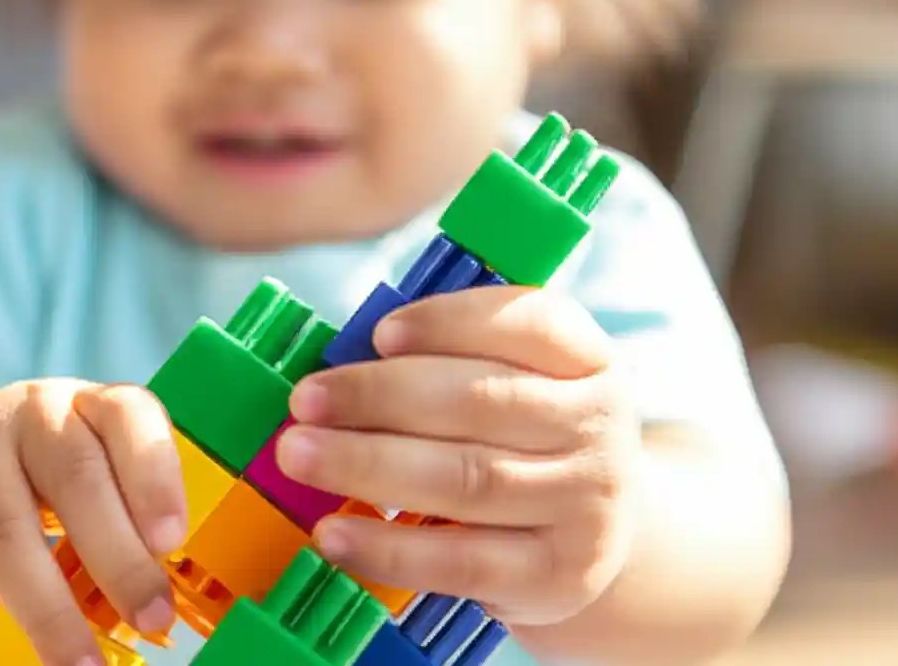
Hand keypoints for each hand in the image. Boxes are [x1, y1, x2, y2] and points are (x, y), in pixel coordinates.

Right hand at [0, 380, 186, 665]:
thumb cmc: (44, 469)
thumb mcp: (95, 468)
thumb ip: (126, 513)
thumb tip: (155, 595)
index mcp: (96, 402)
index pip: (130, 416)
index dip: (154, 476)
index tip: (170, 541)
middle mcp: (38, 407)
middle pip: (76, 479)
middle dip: (118, 560)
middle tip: (149, 618)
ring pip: (8, 526)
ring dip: (48, 607)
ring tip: (80, 662)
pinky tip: (4, 626)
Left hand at [278, 286, 640, 625]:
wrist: (593, 537)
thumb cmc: (524, 441)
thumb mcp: (513, 384)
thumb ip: (443, 363)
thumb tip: (337, 369)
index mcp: (587, 359)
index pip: (531, 323)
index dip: (450, 323)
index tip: (379, 334)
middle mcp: (598, 427)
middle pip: (481, 402)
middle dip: (379, 397)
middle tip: (304, 400)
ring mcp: (584, 505)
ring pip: (466, 479)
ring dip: (368, 465)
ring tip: (299, 455)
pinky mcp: (557, 575)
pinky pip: (459, 561)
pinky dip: (387, 547)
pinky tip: (333, 534)